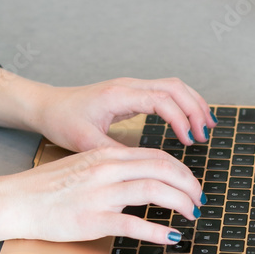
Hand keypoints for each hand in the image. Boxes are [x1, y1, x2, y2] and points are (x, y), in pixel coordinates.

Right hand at [10, 143, 203, 244]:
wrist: (16, 201)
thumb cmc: (48, 187)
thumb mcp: (84, 164)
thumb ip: (112, 167)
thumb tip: (143, 175)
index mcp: (106, 154)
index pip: (156, 156)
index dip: (181, 170)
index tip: (191, 184)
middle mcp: (107, 169)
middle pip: (163, 169)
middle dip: (189, 185)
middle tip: (198, 200)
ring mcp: (101, 195)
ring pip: (155, 191)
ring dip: (181, 203)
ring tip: (191, 214)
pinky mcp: (93, 220)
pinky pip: (134, 224)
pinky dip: (158, 231)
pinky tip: (172, 236)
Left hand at [32, 76, 215, 151]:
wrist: (48, 106)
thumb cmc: (63, 121)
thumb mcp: (86, 142)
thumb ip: (116, 153)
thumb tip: (144, 168)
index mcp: (119, 95)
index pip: (162, 99)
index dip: (180, 119)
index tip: (189, 141)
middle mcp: (129, 85)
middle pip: (175, 87)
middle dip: (195, 109)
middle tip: (204, 135)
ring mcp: (132, 87)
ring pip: (174, 86)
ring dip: (193, 104)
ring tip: (206, 127)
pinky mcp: (133, 93)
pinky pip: (166, 92)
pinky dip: (183, 104)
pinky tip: (190, 121)